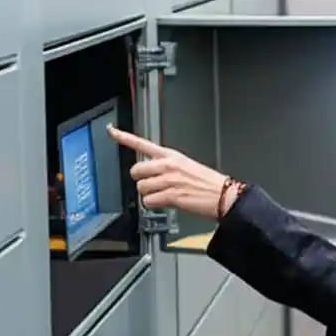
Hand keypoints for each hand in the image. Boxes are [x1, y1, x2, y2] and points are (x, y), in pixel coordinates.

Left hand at [106, 124, 233, 219]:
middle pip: (136, 170)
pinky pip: (149, 201)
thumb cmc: (208, 183)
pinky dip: (154, 205)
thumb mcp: (186, 165)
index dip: (124, 137)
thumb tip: (150, 173)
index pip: (143, 143)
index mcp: (171, 155)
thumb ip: (166, 166)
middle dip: (141, 180)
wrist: (224, 195)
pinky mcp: (172, 195)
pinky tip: (166, 202)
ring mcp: (169, 180)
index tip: (111, 130)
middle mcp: (168, 165)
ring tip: (164, 195)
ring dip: (149, 195)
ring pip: (141, 188)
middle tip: (153, 185)